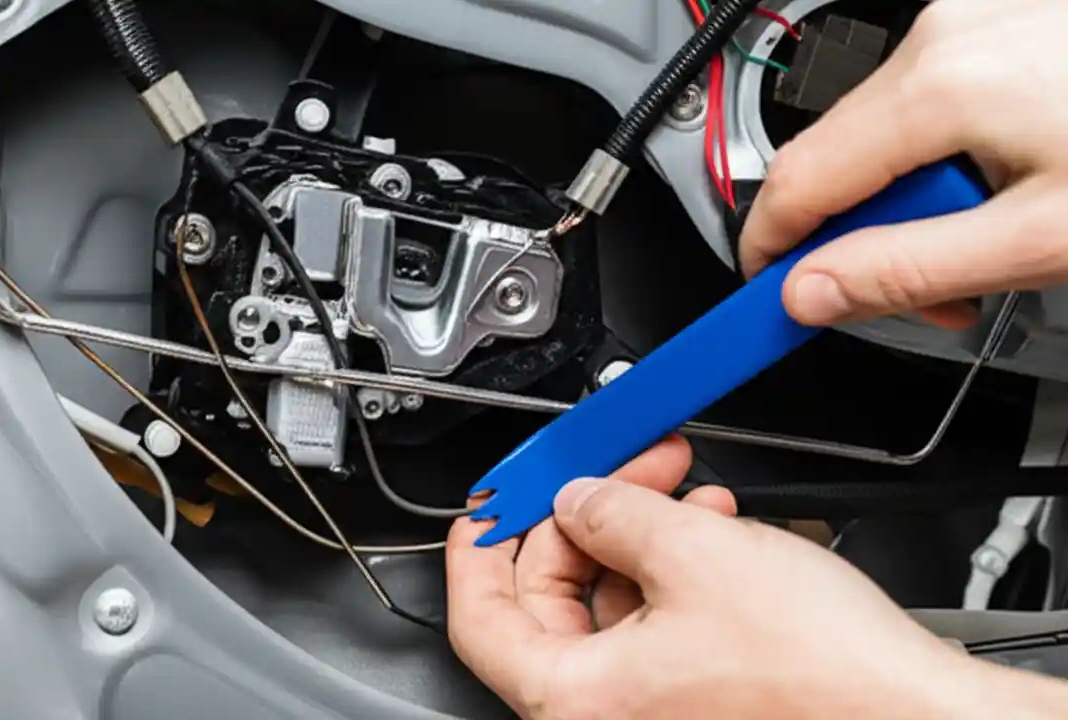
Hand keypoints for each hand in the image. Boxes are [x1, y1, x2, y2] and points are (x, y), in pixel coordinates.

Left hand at [446, 437, 1067, 718]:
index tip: (493, 501)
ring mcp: (653, 712)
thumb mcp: (692, 552)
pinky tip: (708, 528)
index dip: (481, 545)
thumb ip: (611, 513)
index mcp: (577, 698)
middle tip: (613, 467)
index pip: (480, 616)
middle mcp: (606, 716)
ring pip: (609, 606)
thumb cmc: (822, 675)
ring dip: (637, 534)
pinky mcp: (698, 700)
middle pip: (549, 601)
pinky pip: (655, 626)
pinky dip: (671, 570)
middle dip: (584, 518)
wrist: (920, 719)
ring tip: (678, 486)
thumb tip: (580, 499)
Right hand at [740, 0, 1067, 328]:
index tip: (762, 303)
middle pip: (838, 162)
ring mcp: (972, 22)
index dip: (769, 252)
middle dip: (864, 242)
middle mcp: (943, 36)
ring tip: (992, 238)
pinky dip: (945, 159)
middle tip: (928, 296)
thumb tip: (809, 292)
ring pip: (884, 136)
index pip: (795, 183)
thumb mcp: (1040, 240)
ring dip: (911, 204)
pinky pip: (931, 104)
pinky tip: (1004, 186)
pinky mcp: (997, 27)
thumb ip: (909, 270)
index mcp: (941, 85)